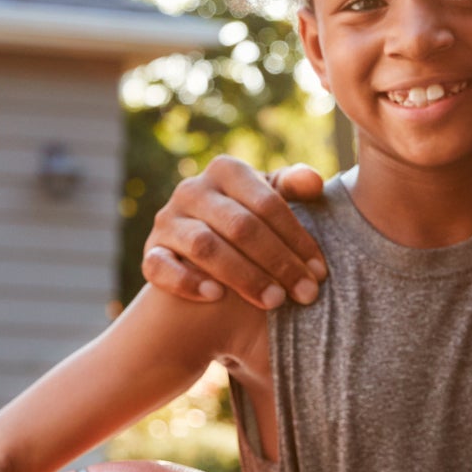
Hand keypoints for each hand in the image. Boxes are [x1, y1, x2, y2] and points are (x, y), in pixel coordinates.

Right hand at [142, 156, 328, 307]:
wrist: (202, 254)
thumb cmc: (249, 221)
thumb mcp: (270, 200)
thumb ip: (293, 187)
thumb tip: (314, 183)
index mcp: (226, 170)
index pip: (268, 203)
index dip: (298, 239)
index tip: (321, 272)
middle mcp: (192, 189)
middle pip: (240, 226)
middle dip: (278, 262)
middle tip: (305, 294)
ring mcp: (167, 221)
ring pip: (205, 246)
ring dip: (243, 276)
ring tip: (274, 301)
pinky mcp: (150, 253)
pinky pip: (161, 267)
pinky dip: (187, 282)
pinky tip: (216, 297)